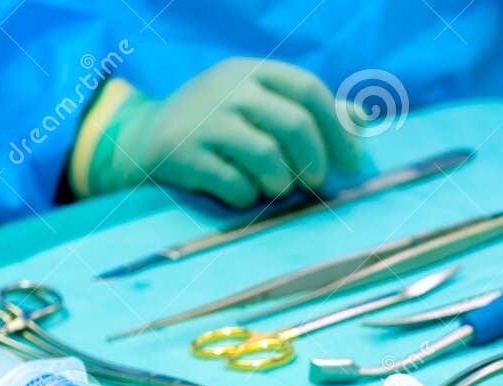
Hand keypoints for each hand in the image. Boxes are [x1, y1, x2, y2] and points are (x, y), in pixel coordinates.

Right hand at [79, 58, 363, 205]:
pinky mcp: (184, 154)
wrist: (139, 140)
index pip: (308, 90)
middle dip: (314, 161)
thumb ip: (308, 112)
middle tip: (316, 182)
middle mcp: (228, 88)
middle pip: (294, 125)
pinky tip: (239, 194)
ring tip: (273, 187)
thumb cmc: (215, 127)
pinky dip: (246, 197)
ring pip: (268, 157)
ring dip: (281, 183)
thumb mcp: (258, 108)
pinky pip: (235, 184)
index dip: (338, 130)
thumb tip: (363, 119)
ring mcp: (204, 120)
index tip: (352, 163)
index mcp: (251, 72)